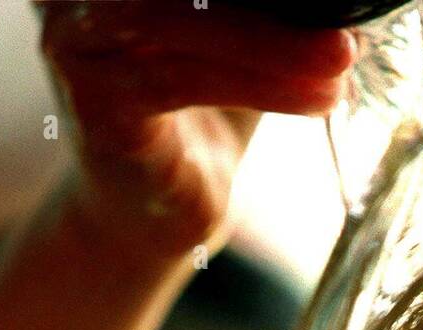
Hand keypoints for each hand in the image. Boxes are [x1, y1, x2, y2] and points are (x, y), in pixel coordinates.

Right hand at [36, 0, 356, 260]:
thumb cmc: (194, 117)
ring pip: (187, 22)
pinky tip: (318, 98)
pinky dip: (262, 85)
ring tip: (341, 61)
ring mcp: (77, 42)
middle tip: (346, 27)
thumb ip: (262, 2)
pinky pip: (186, 78)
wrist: (151, 215)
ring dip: (278, 43)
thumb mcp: (232, 38)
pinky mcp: (95, 102)